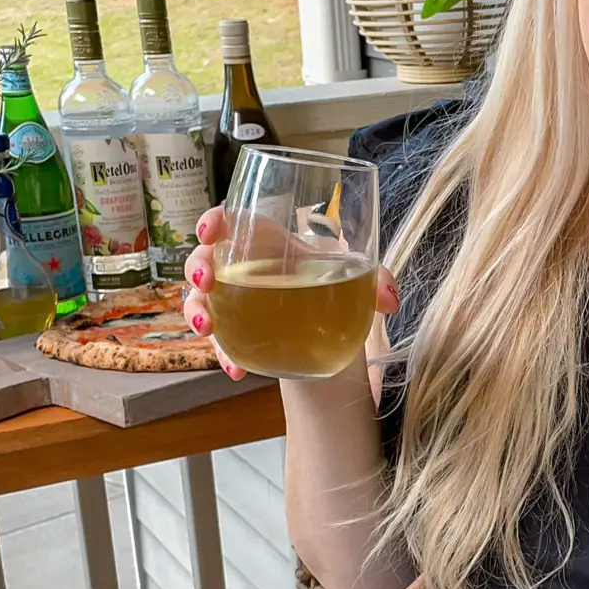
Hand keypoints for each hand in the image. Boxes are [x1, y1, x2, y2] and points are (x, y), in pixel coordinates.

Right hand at [182, 206, 398, 380]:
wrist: (326, 321)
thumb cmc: (330, 283)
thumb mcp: (354, 278)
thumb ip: (374, 282)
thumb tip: (390, 300)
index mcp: (264, 239)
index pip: (230, 219)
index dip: (213, 220)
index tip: (210, 232)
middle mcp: (241, 265)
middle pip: (204, 257)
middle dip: (198, 268)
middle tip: (208, 283)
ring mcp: (231, 298)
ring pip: (199, 298)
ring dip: (197, 311)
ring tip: (208, 328)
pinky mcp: (234, 329)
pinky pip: (218, 338)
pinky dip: (223, 353)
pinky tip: (237, 369)